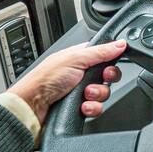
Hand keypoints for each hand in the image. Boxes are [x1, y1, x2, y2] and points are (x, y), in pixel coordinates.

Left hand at [9, 40, 127, 126]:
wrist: (32, 106)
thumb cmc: (45, 79)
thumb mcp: (75, 59)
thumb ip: (100, 52)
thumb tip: (120, 43)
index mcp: (80, 58)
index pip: (105, 57)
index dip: (110, 62)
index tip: (109, 66)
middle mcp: (81, 74)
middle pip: (107, 76)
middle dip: (105, 81)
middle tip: (96, 80)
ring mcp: (81, 92)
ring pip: (104, 93)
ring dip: (96, 95)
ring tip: (84, 95)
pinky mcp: (80, 108)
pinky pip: (97, 108)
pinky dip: (92, 108)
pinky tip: (82, 107)